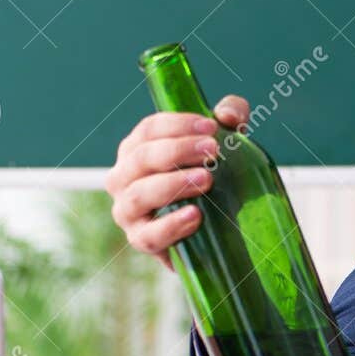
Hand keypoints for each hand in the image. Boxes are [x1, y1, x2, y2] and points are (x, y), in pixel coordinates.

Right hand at [105, 95, 251, 268]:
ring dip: (173, 184)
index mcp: (137, 149)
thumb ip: (230, 116)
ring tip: (206, 179)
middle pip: (141, 157)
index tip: (211, 127)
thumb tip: (229, 116)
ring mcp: (127, 210)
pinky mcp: (139, 239)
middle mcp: (124, 177)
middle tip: (212, 150)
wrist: (212, 228)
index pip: (148, 130)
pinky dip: (171, 225)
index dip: (178, 124)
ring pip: (139, 194)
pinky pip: (148, 235)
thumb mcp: (223, 142)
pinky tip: (195, 215)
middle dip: (178, 150)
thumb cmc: (210, 175)